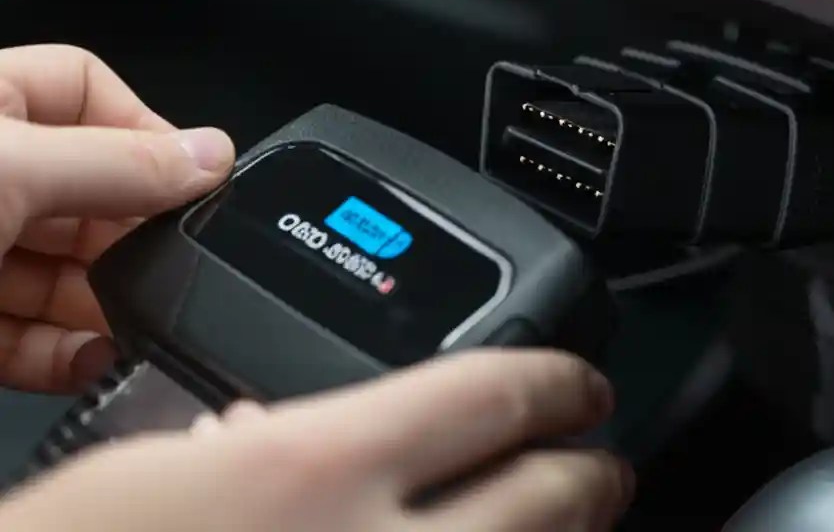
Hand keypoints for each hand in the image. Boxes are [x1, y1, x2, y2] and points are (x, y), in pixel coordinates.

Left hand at [0, 44, 234, 392]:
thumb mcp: (2, 170)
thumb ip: (115, 164)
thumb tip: (211, 155)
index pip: (86, 90)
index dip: (145, 130)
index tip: (190, 179)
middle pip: (87, 194)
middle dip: (130, 237)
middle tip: (164, 264)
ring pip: (65, 272)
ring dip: (110, 302)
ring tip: (137, 320)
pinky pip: (32, 338)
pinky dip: (70, 354)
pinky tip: (95, 358)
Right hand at [0, 349, 633, 531]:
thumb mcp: (164, 472)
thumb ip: (270, 445)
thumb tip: (305, 430)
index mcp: (318, 466)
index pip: (494, 393)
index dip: (559, 380)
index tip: (580, 385)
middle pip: (550, 495)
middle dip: (594, 472)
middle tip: (604, 461)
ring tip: (579, 522)